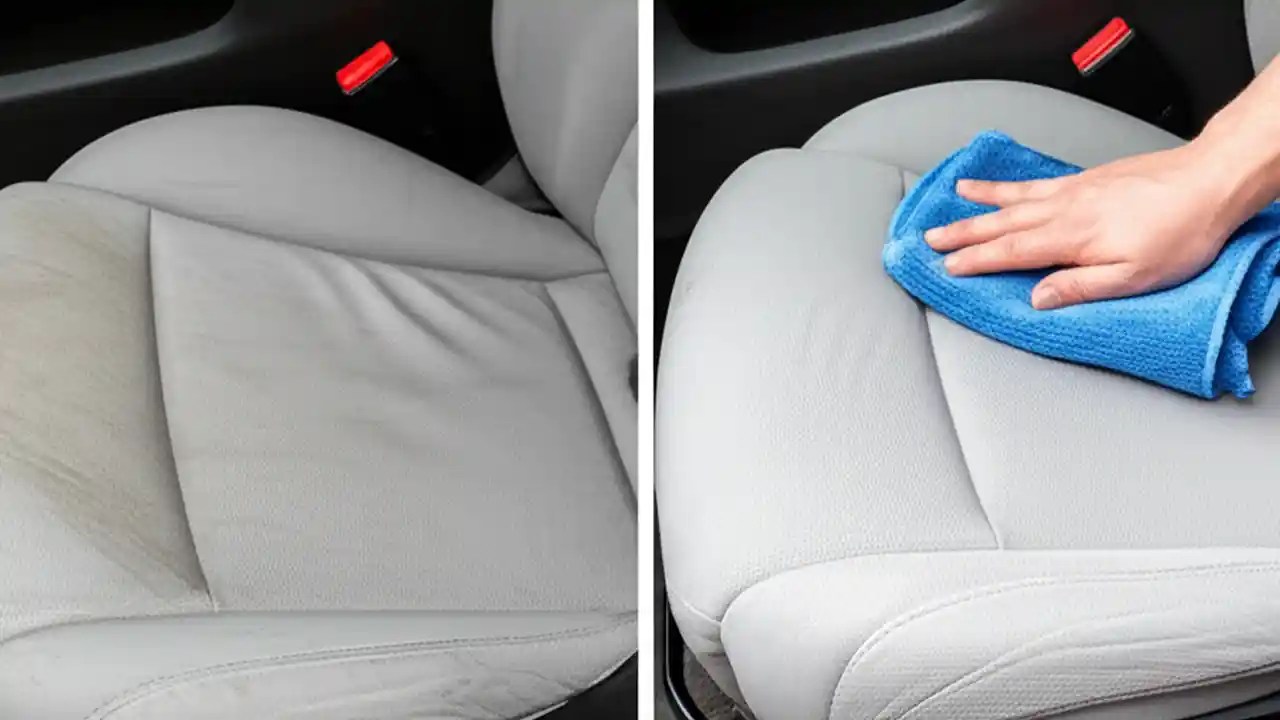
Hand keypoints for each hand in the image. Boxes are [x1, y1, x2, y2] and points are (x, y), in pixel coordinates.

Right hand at [924, 144, 1245, 309]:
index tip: (946, 267)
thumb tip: (1037, 299)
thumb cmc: (1181, 233)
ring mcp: (1074, 190)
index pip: (1010, 253)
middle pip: (1002, 224)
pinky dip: (1009, 184)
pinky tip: (997, 185)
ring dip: (979, 206)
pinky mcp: (1086, 179)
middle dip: (962, 233)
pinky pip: (1035, 181)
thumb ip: (1080, 287)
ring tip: (952, 203)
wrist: (1210, 182)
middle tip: (930, 239)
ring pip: (1014, 200)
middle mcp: (1064, 210)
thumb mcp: (1134, 276)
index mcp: (1070, 237)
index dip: (974, 261)